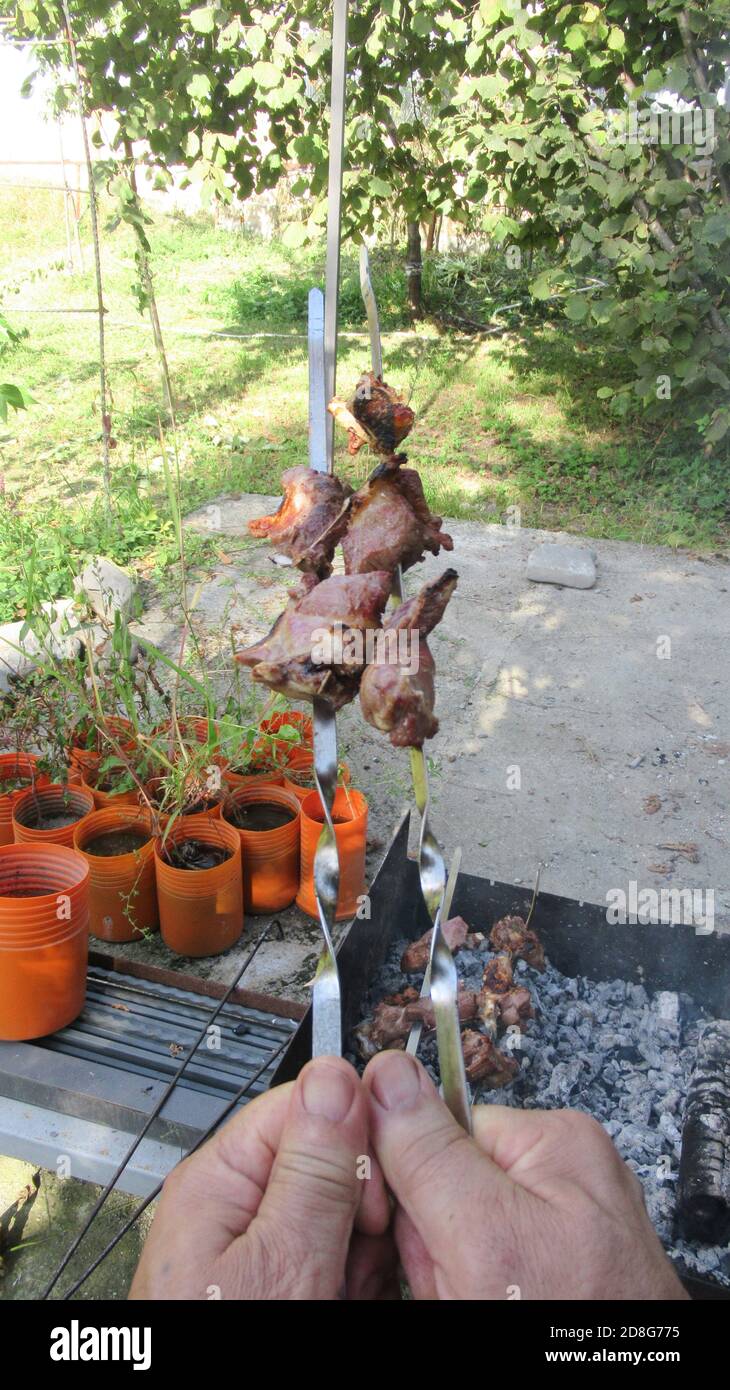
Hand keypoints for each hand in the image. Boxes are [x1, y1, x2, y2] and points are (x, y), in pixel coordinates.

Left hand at [130, 1057, 396, 1299]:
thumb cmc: (226, 1356)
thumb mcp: (280, 1261)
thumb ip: (312, 1168)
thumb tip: (337, 1078)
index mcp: (222, 1179)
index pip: (305, 1104)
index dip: (353, 1135)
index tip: (378, 1182)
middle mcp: (239, 1206)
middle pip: (331, 1161)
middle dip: (362, 1205)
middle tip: (359, 1254)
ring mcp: (265, 1251)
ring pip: (346, 1216)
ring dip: (364, 1251)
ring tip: (348, 1292)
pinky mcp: (288, 1286)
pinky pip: (342, 1261)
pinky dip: (358, 1283)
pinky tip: (350, 1301)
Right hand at [363, 1050, 687, 1300]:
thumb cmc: (577, 1326)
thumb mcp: (485, 1233)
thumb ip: (430, 1153)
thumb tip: (388, 1075)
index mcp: (555, 1137)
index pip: (437, 1126)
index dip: (410, 1182)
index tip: (410, 1225)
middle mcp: (567, 1172)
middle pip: (448, 1183)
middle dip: (437, 1241)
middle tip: (461, 1284)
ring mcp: (567, 1226)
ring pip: (461, 1236)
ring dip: (452, 1276)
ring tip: (480, 1301)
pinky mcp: (562, 1267)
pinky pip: (488, 1267)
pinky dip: (477, 1293)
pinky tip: (493, 1307)